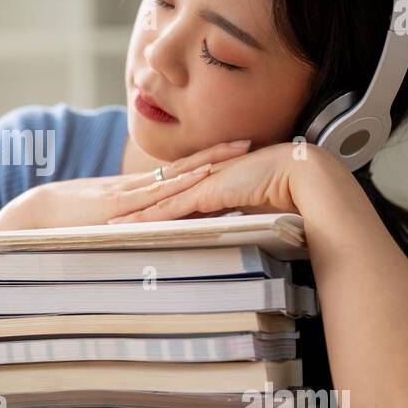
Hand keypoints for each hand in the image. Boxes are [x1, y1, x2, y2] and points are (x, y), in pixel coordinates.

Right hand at [0, 139, 253, 231]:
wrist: (32, 215)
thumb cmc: (63, 221)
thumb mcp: (102, 218)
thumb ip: (125, 220)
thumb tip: (146, 233)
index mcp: (134, 191)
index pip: (177, 173)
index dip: (206, 161)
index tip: (234, 152)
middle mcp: (136, 189)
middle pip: (185, 168)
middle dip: (218, 154)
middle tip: (251, 142)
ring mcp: (129, 196)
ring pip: (177, 176)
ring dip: (209, 163)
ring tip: (239, 151)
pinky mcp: (119, 206)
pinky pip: (155, 193)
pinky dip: (180, 184)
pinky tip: (202, 177)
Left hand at [106, 141, 336, 222]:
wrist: (301, 175)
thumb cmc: (286, 191)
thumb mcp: (254, 208)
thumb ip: (239, 216)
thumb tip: (236, 233)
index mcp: (212, 182)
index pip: (175, 196)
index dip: (153, 206)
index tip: (133, 217)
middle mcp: (202, 180)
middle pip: (159, 196)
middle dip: (132, 208)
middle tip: (105, 219)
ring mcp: (203, 185)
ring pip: (158, 202)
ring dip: (133, 215)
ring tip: (107, 226)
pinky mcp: (207, 193)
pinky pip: (172, 209)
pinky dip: (150, 219)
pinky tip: (130, 228)